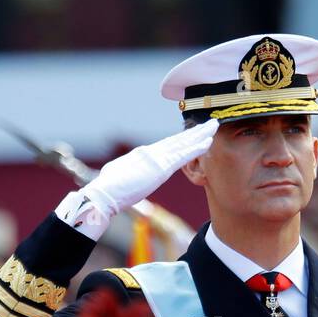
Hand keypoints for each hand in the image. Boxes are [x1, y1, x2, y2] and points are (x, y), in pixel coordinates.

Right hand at [57, 119, 218, 236]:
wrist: (104, 192)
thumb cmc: (108, 189)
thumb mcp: (119, 176)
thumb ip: (129, 172)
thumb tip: (126, 175)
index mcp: (142, 155)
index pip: (166, 145)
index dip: (181, 138)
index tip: (192, 133)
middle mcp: (151, 152)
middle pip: (177, 140)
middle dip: (194, 131)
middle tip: (209, 123)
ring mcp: (156, 158)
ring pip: (183, 143)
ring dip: (200, 135)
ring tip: (213, 127)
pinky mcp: (161, 167)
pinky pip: (183, 156)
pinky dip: (196, 148)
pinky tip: (208, 142)